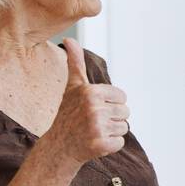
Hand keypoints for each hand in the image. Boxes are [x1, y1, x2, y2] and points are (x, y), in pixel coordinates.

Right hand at [41, 39, 129, 165]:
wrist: (58, 146)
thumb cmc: (68, 113)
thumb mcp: (73, 86)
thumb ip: (76, 63)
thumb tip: (69, 39)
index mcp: (91, 92)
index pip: (122, 97)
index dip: (111, 103)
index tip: (95, 108)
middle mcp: (94, 108)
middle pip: (125, 112)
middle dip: (112, 118)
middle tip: (94, 121)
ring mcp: (97, 127)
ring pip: (124, 127)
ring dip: (112, 132)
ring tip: (94, 131)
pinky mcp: (100, 145)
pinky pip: (120, 142)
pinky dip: (110, 145)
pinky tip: (95, 143)